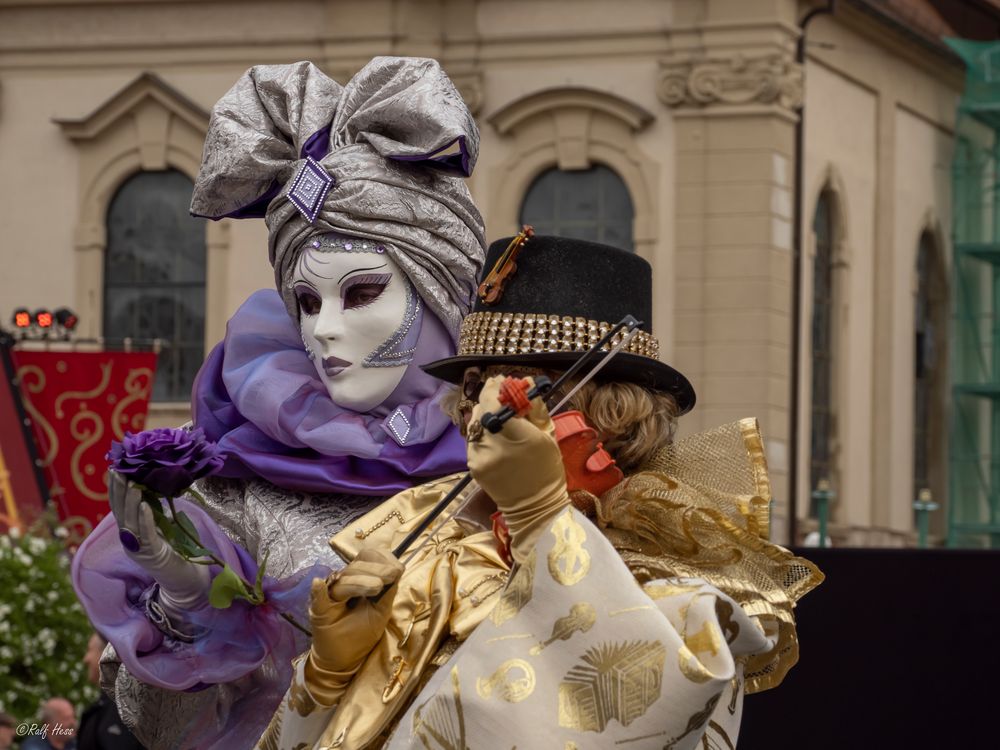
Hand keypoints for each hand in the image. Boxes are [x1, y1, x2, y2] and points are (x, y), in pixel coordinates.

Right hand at [107, 471, 210, 611]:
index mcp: (132, 533)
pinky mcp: (154, 555)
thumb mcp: (163, 528)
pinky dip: (145, 520)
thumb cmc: (177, 553)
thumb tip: (155, 487)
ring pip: (130, 523)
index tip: (114, 470)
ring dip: (131, 502)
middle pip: (120, 513)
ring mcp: (140, 549)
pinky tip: (146, 506)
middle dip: (118, 492)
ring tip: (132, 484)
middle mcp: (131, 541)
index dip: (115, 491)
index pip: (119, 509)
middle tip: (117, 471)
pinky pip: (147, 535)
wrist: (187, 581)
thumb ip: (155, 513)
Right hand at [305, 547, 403, 701]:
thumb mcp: (381, 612)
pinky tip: (318, 584)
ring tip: (377, 586)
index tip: (398, 568)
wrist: (343, 660)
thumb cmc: (361, 634)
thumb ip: (388, 591)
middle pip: (356, 566)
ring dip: (361, 581)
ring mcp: (329, 596)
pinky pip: (317, 598)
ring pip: (343, 580)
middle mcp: (342, 583)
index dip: (382, 558)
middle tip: (392, 576)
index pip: (366, 558)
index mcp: (357, 580)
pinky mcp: (318, 611)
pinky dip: (318, 591)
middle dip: (376, 569)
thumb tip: (398, 568)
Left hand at [467, 376, 569, 562]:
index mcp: (519, 438)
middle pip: (482, 410)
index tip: (501, 380)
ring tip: (498, 416)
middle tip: (501, 394)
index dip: (495, 388)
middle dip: (490, 399)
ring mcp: (480, 457)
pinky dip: (481, 432)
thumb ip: (535, 407)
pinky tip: (494, 435)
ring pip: (474, 423)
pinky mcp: (472, 466)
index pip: (496, 404)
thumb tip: (525, 381)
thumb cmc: (547, 469)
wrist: (533, 507)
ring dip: (484, 415)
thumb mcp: (549, 435)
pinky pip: (473, 439)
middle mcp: (495, 446)